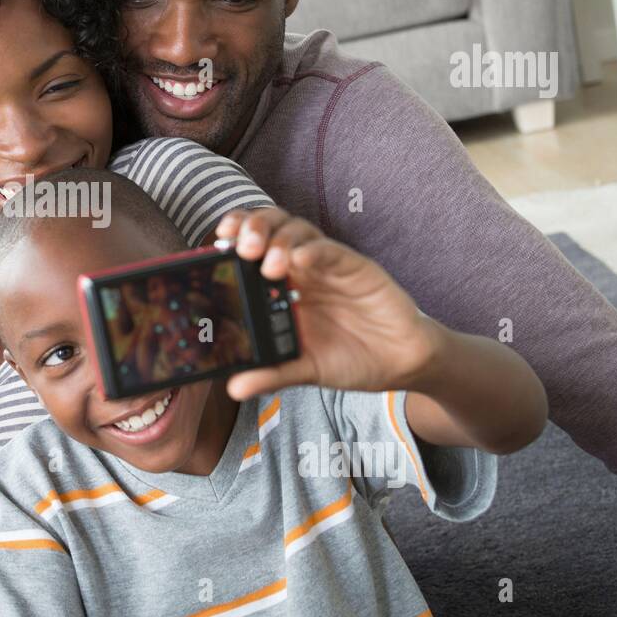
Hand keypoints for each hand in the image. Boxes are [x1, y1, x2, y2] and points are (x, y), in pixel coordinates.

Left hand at [212, 208, 436, 400]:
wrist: (401, 364)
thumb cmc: (351, 357)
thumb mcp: (305, 369)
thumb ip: (271, 373)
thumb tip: (234, 387)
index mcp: (282, 285)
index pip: (252, 247)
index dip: (234, 238)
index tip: (214, 244)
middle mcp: (301, 268)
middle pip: (271, 228)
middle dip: (252, 228)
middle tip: (240, 247)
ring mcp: (328, 265)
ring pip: (298, 230)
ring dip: (279, 239)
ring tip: (269, 264)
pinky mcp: (356, 267)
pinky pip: (331, 250)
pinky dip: (314, 250)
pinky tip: (301, 260)